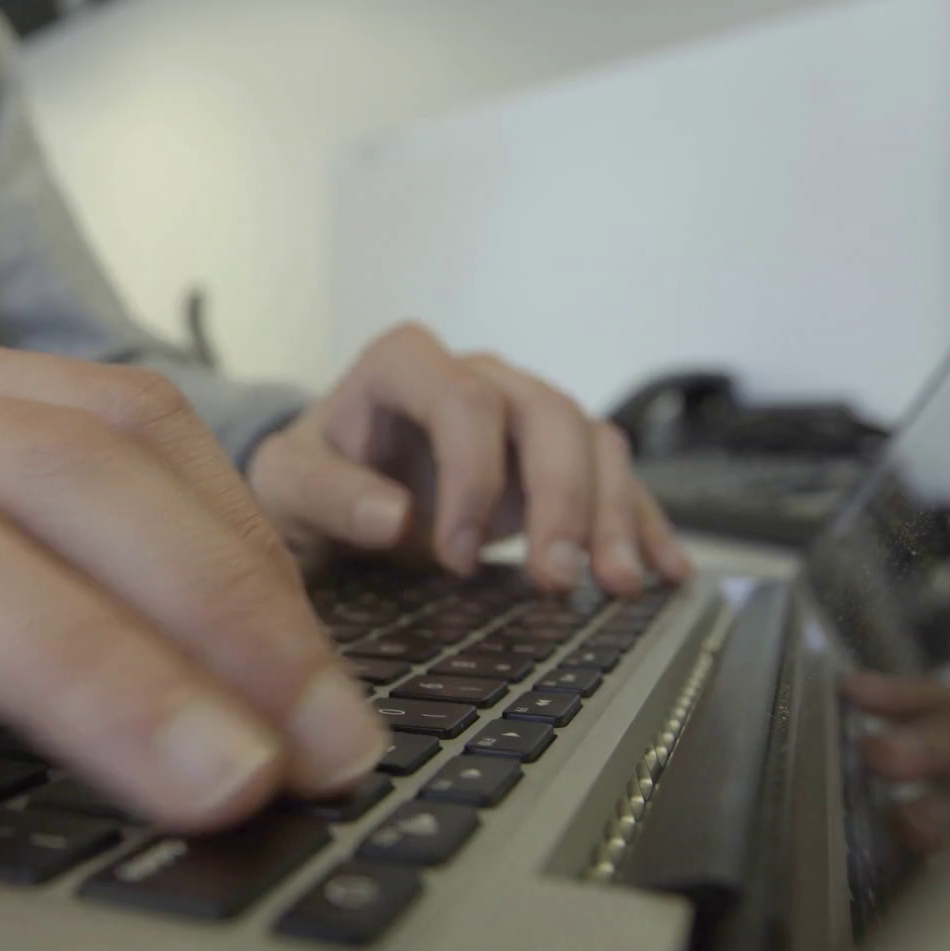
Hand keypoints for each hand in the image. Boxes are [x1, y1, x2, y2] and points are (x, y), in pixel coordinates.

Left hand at [246, 324, 689, 591]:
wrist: (325, 487)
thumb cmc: (307, 477)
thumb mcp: (285, 486)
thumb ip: (326, 493)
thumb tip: (390, 517)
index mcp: (403, 365)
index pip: (463, 401)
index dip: (472, 476)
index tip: (454, 558)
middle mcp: (475, 376)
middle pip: (547, 414)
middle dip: (562, 499)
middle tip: (554, 579)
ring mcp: (522, 413)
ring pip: (591, 440)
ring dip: (613, 513)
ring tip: (617, 585)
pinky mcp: (552, 459)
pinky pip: (613, 476)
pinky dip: (643, 522)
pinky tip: (664, 572)